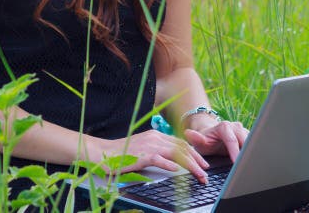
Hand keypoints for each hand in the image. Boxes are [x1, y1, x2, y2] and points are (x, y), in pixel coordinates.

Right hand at [92, 130, 210, 182]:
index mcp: (156, 135)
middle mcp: (155, 137)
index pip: (181, 143)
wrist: (102, 152)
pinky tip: (178, 170)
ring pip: (176, 153)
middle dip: (197, 159)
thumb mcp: (143, 149)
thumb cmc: (121, 154)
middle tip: (206, 170)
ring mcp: (149, 145)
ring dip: (190, 164)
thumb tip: (173, 161)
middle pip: (182, 147)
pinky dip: (171, 164)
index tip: (202, 162)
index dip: (194, 152)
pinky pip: (160, 159)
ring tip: (199, 173)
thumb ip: (157, 152)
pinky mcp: (142, 155)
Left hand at [183, 119, 248, 162]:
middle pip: (245, 140)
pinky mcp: (246, 135)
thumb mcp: (199, 142)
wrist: (209, 134)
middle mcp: (235, 126)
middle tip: (246, 166)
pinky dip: (251, 151)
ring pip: (251, 141)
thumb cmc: (204, 139)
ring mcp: (242, 130)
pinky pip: (252, 143)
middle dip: (246, 152)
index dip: (235, 152)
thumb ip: (195, 138)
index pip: (232, 140)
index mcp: (224, 126)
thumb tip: (189, 133)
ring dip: (250, 152)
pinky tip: (250, 161)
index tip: (236, 162)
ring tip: (250, 164)